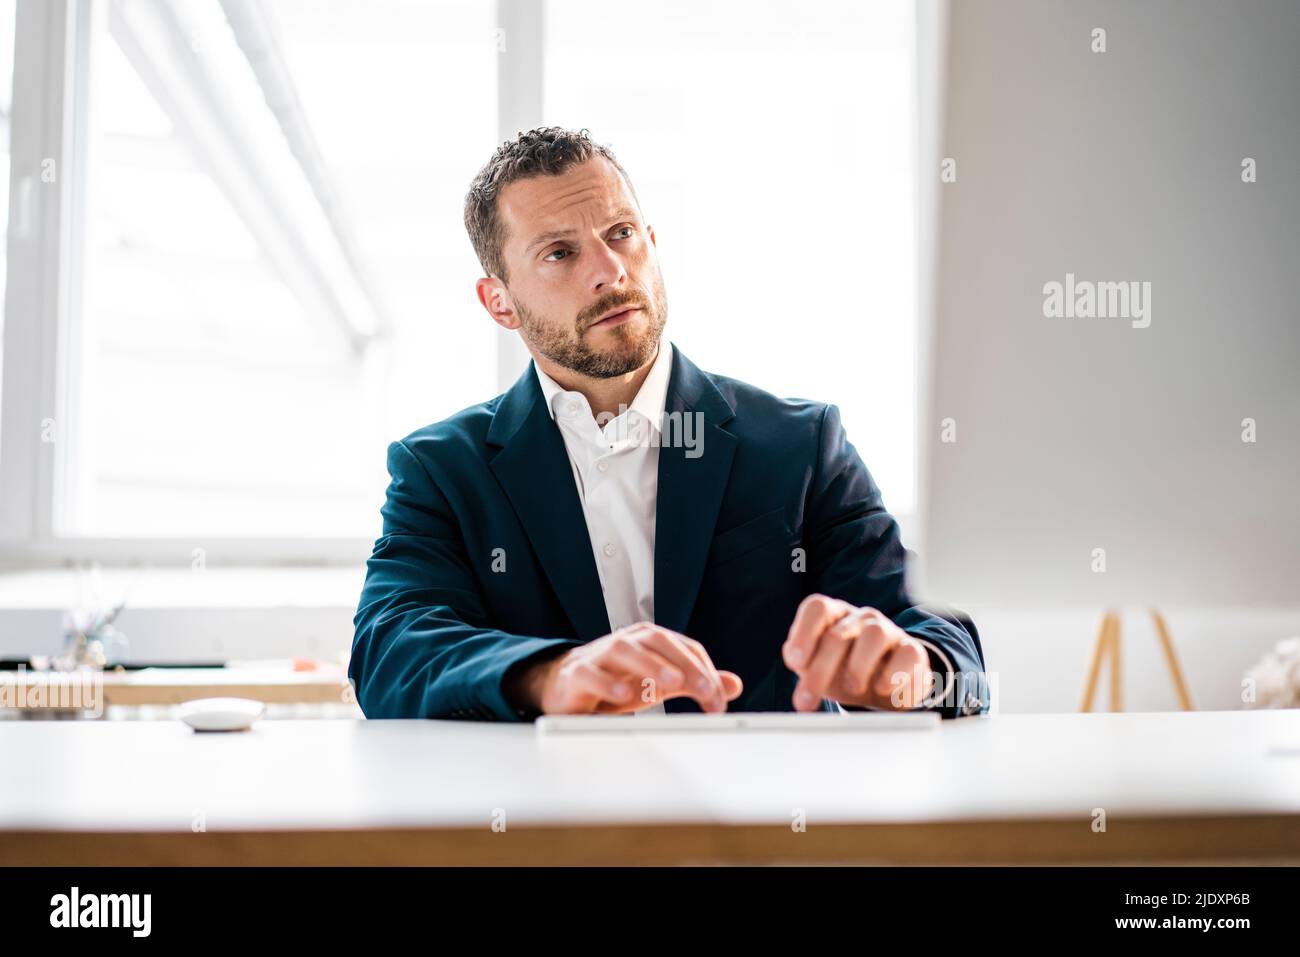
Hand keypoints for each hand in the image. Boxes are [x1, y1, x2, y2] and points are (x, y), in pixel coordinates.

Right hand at [516, 622, 743, 714]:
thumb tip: (733, 685)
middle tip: (705, 691)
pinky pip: (590, 673)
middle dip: (684, 664)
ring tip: (669, 685)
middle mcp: (628, 641)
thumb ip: (695, 682)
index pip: (684, 647)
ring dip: (648, 665)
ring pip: (624, 650)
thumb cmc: (617, 681)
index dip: (704, 671)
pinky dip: (606, 681)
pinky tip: (622, 695)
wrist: (567, 686)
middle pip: (658, 642)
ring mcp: (600, 654)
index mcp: (651, 641)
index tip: (718, 700)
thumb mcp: (661, 684)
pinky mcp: (576, 673)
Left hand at [782, 594, 935, 711]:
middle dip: (820, 671)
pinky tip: (882, 689)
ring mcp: (888, 631)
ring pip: (874, 635)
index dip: (804, 634)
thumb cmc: (843, 672)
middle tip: (807, 700)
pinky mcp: (912, 650)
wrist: (884, 687)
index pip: (818, 608)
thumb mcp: (817, 669)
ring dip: (858, 668)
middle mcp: (860, 618)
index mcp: (833, 616)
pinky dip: (893, 674)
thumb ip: (802, 663)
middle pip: (838, 634)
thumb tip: (794, 660)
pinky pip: (907, 654)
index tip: (795, 663)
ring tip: (853, 688)